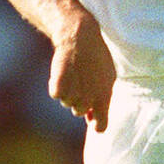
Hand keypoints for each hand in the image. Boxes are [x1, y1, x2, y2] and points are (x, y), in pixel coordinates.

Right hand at [48, 3, 115, 131]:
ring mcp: (74, 93)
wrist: (80, 37)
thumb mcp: (108, 76)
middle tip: (81, 80)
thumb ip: (103, 98)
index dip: (96, 124)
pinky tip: (62, 71)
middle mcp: (89, 99)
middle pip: (78, 111)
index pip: (101, 126)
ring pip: (66, 102)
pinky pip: (56, 94)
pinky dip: (56, 84)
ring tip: (74, 72)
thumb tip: (93, 117)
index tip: (92, 120)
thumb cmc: (96, 56)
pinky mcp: (59, 86)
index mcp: (104, 97)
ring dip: (68, 90)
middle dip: (79, 100)